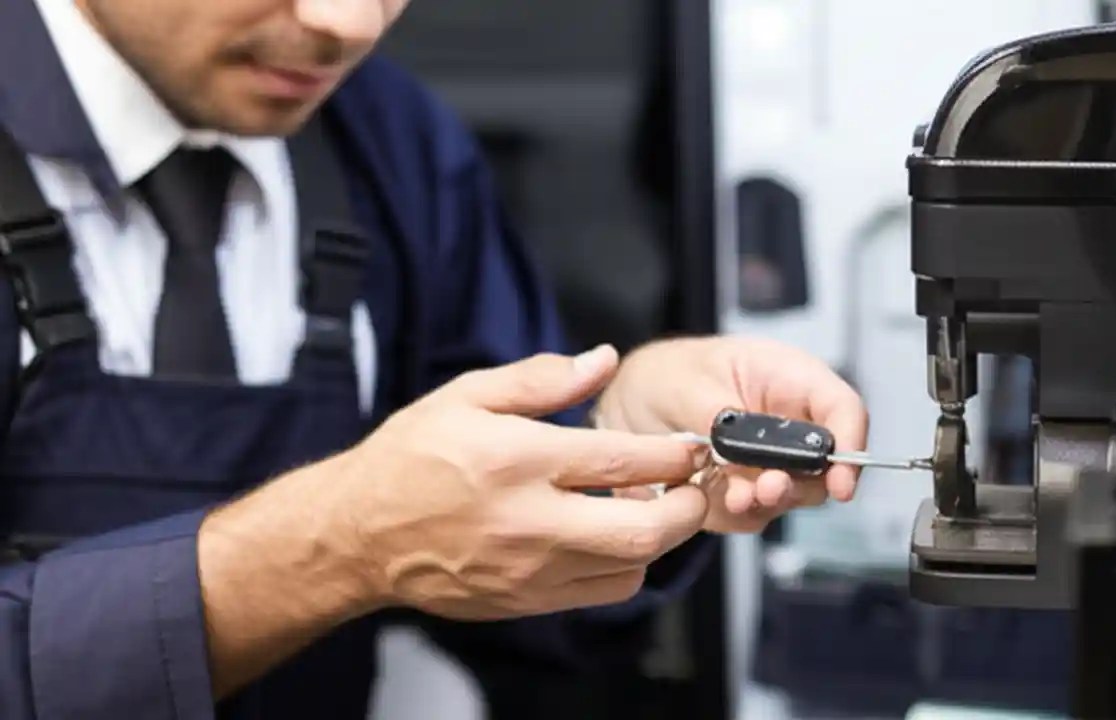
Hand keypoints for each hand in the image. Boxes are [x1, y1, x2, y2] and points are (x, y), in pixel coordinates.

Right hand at [334, 346, 708, 619]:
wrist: (360, 533)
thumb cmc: (410, 461)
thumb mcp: (467, 396)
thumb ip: (542, 380)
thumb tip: (601, 360)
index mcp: (515, 460)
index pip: (622, 459)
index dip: (673, 453)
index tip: (690, 445)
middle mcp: (527, 521)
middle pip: (642, 529)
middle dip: (688, 506)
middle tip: (693, 485)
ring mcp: (529, 570)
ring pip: (631, 567)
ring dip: (660, 538)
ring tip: (655, 507)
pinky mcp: (527, 601)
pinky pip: (603, 592)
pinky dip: (626, 565)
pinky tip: (613, 536)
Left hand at [592, 336, 867, 533]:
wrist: (629, 407)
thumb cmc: (666, 375)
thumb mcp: (682, 379)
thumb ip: (711, 409)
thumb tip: (730, 436)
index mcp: (788, 380)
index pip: (842, 409)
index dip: (850, 445)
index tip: (839, 481)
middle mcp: (788, 425)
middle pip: (824, 466)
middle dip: (798, 484)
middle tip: (767, 489)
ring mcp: (769, 464)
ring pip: (789, 498)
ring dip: (761, 503)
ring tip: (731, 495)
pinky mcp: (745, 494)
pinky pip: (749, 516)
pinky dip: (728, 513)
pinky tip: (703, 494)